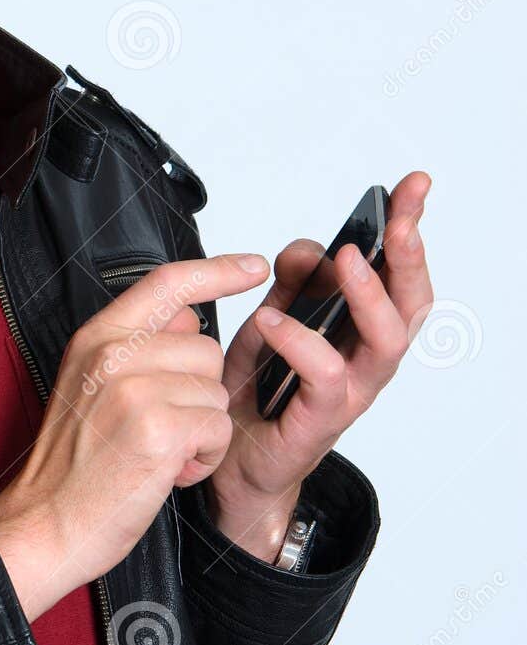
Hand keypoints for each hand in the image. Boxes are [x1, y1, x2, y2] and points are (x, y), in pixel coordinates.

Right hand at [0, 252, 270, 620]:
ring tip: (159, 453)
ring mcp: (134, 390)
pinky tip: (168, 472)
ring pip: (217, 392)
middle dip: (200, 395)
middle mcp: (113, 355)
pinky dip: (204, 458)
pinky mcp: (158, 430)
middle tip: (160, 429)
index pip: (167, 283)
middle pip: (207, 348)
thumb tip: (190, 319)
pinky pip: (219, 429)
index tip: (253, 266)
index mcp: (96, 338)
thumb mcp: (91, 386)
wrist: (46, 526)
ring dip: (203, 431)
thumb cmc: (73, 467)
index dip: (217, 271)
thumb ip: (139, 346)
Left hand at [208, 171, 433, 561]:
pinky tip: (272, 320)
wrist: (230, 458)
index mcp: (359, 329)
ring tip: (345, 259)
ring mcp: (350, 390)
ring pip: (386, 340)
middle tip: (399, 218)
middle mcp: (366, 358)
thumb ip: (292, 285)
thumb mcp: (270, 321)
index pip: (398, 273)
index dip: (409, 229)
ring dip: (370, 294)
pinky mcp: (321, 418)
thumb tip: (307, 247)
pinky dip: (301, 341)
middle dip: (409, 254)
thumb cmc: (258, 393)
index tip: (413, 186)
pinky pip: (326, 375)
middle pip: (411, 303)